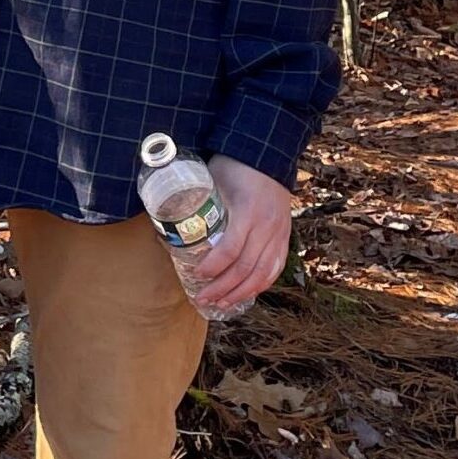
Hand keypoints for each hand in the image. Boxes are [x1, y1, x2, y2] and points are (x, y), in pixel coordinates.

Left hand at [192, 156, 293, 311]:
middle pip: (246, 267)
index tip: (198, 274)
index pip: (232, 248)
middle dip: (223, 288)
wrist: (267, 154)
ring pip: (262, 274)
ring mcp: (279, 233)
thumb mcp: (215, 179)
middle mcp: (267, 226)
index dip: (214, 266)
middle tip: (202, 298)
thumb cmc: (235, 165)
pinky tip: (245, 294)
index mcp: (249, 211)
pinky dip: (260, 285)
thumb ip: (201, 202)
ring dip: (241, 293)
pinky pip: (275, 268)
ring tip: (222, 304)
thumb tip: (172, 221)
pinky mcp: (285, 237)